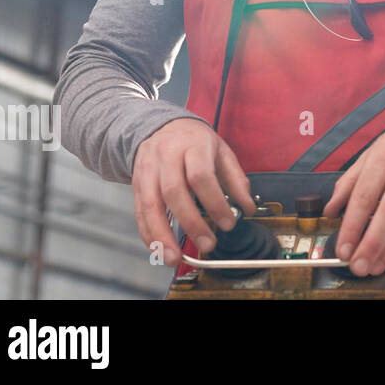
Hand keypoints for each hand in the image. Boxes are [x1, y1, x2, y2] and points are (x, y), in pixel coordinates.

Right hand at [132, 118, 255, 264]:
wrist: (161, 126)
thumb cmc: (195, 141)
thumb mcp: (222, 151)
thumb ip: (236, 179)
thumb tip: (247, 208)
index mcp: (193, 145)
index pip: (201, 176)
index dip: (215, 202)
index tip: (228, 223)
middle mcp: (166, 157)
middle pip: (174, 192)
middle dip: (190, 223)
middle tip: (207, 244)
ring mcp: (148, 171)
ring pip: (151, 205)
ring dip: (162, 235)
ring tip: (175, 258)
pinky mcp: (136, 184)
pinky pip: (139, 212)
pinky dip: (148, 233)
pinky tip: (158, 249)